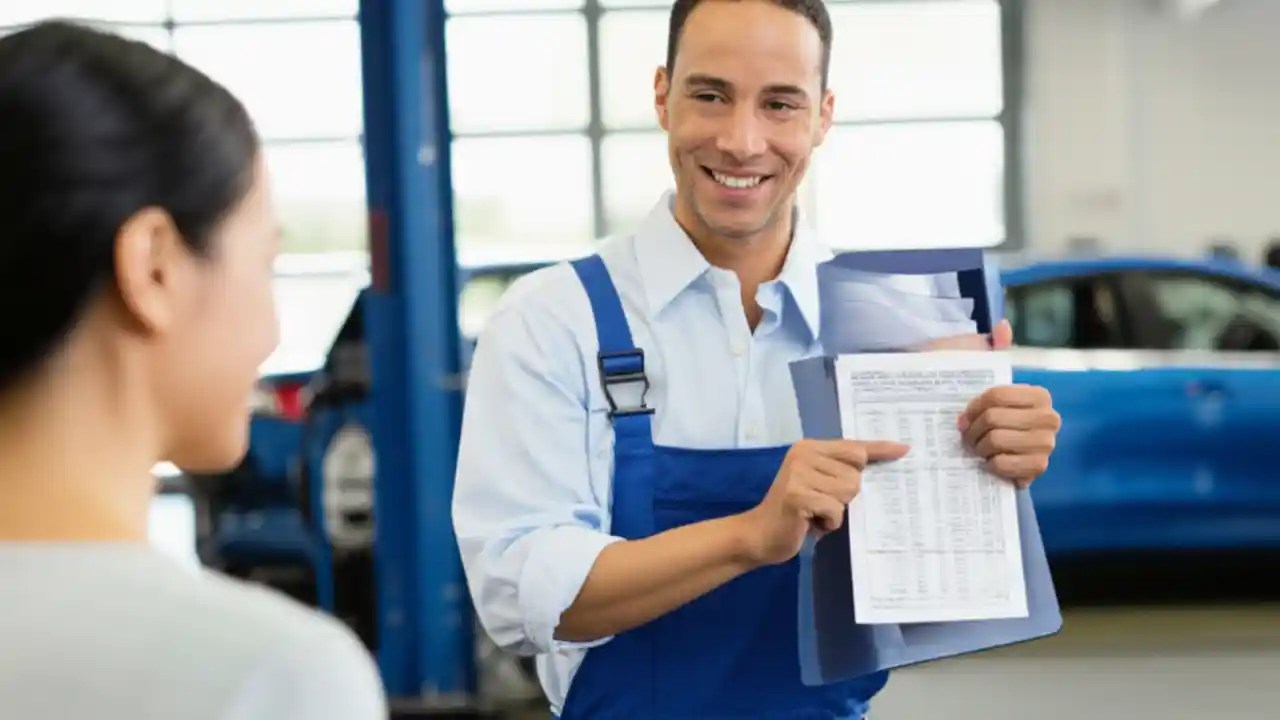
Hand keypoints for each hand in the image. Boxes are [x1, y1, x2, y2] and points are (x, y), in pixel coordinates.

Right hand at [740, 439, 909, 566]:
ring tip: (815, 514)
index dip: (879, 449)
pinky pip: (836, 510)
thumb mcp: (819, 485)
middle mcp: (804, 454)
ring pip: (848, 491)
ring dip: (837, 510)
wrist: (759, 535)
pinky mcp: (798, 496)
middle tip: (821, 504)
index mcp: (810, 448)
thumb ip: (842, 472)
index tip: (903, 449)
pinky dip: (829, 523)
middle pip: (856, 473)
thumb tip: (881, 464)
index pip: (854, 446)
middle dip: (846, 495)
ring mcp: (799, 473)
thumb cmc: (795, 513)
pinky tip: (811, 523)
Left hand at [917, 319, 1059, 485]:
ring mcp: (1047, 445)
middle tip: (966, 434)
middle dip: (973, 428)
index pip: (996, 396)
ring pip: (997, 440)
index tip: (965, 413)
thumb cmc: (981, 407)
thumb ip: (993, 346)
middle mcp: (1051, 418)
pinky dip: (990, 464)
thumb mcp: (981, 370)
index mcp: (1039, 394)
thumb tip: (1003, 326)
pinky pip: (1005, 465)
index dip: (973, 406)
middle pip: (994, 419)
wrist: (982, 445)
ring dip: (979, 446)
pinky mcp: (1039, 468)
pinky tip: (990, 461)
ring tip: (977, 446)